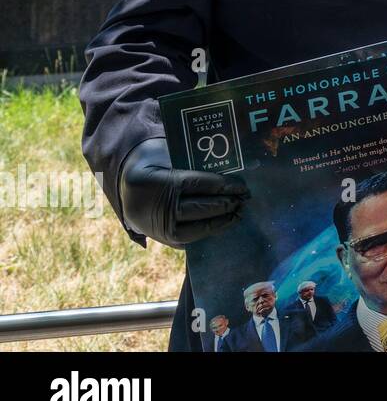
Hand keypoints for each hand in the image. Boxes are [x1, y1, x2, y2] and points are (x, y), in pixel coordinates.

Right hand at [118, 137, 249, 247]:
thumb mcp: (169, 160)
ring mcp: (158, 228)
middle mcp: (157, 208)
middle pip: (200, 208)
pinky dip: (208, 233)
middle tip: (245, 199)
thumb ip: (193, 169)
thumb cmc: (156, 168)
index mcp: (159, 182)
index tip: (242, 186)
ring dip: (221, 222)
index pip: (198, 185)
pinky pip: (190, 240)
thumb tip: (228, 177)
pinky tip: (224, 224)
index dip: (223, 186)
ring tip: (238, 213)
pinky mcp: (162, 239)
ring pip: (196, 228)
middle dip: (226, 204)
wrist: (127, 189)